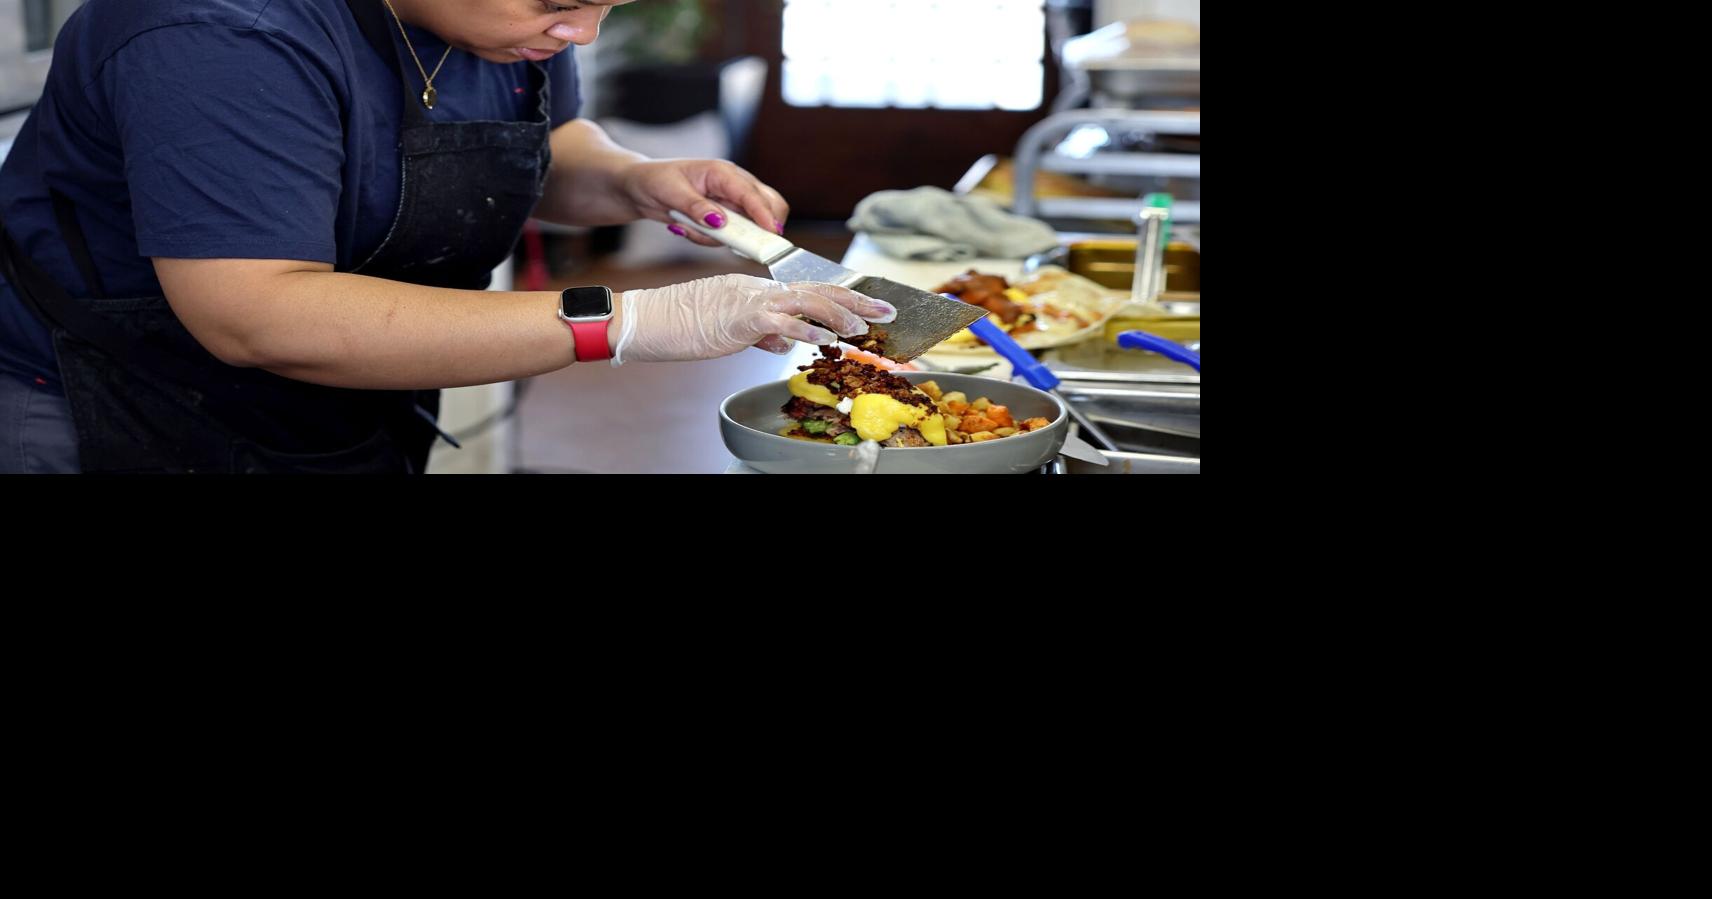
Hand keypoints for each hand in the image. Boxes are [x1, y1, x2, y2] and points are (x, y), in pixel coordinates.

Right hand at [613, 274, 897, 363]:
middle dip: (857, 302)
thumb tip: (785, 342)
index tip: (871, 308)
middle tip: (888, 312)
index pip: (810, 290)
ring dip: (840, 315)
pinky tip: (825, 337)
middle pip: (819, 289)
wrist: (649, 319)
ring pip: (807, 300)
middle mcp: (761, 289)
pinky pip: (781, 321)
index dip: (844, 298)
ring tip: (863, 329)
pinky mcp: (741, 317)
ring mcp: (753, 300)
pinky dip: (806, 328)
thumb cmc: (682, 325)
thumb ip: (761, 333)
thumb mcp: (730, 331)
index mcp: (760, 291)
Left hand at [616, 159, 789, 244]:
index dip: (763, 213)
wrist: (639, 189)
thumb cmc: (653, 180)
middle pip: (768, 205)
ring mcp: (730, 203)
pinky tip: (684, 228)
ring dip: (722, 237)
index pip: (751, 193)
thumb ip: (696, 207)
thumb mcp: (670, 192)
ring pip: (749, 226)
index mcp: (722, 172)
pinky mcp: (723, 218)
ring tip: (686, 227)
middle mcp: (732, 186)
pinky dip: (708, 240)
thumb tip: (720, 221)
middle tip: (742, 242)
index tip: (772, 232)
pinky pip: (728, 237)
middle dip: (761, 226)